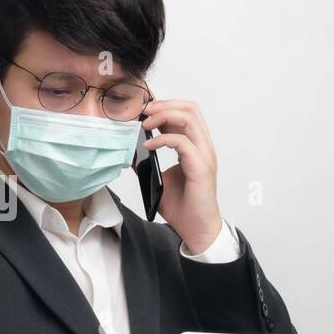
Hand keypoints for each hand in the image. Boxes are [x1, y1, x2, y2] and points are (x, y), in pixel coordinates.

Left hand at [140, 99, 221, 253]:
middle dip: (164, 104)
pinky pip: (182, 142)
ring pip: (189, 118)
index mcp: (197, 146)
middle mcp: (204, 147)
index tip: (144, 111)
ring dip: (164, 115)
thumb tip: (129, 150)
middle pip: (190, 108)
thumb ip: (148, 162)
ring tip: (146, 124)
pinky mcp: (200, 167)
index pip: (186, 112)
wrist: (196, 229)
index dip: (165, 105)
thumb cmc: (183, 207)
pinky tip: (149, 147)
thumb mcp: (159, 178)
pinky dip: (162, 139)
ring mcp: (204, 156)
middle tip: (143, 112)